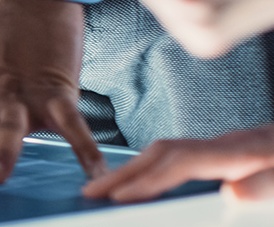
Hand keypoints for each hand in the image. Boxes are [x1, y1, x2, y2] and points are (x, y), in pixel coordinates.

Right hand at [83, 126, 273, 202]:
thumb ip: (270, 186)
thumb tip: (233, 192)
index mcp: (246, 152)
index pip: (182, 162)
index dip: (146, 180)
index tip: (116, 198)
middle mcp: (233, 146)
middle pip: (166, 152)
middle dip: (126, 171)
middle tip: (91, 193)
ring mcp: (233, 148)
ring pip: (173, 152)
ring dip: (137, 170)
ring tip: (108, 189)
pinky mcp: (238, 155)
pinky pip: (186, 158)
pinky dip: (158, 169)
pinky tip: (150, 184)